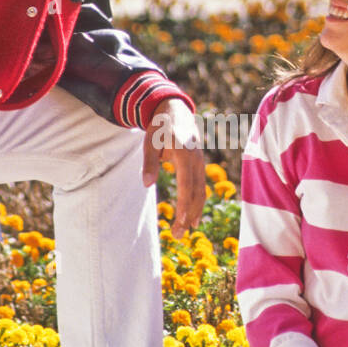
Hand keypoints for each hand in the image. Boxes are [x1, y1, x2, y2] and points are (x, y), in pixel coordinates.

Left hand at [142, 99, 205, 239]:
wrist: (176, 111)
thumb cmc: (159, 128)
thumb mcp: (149, 142)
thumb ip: (149, 162)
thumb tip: (146, 184)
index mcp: (183, 153)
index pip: (186, 184)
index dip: (184, 204)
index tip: (180, 221)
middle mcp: (196, 159)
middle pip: (196, 192)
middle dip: (188, 215)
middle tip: (179, 235)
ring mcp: (200, 162)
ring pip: (201, 191)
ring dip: (194, 212)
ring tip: (186, 230)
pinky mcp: (200, 165)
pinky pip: (201, 187)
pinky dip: (197, 203)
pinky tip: (193, 217)